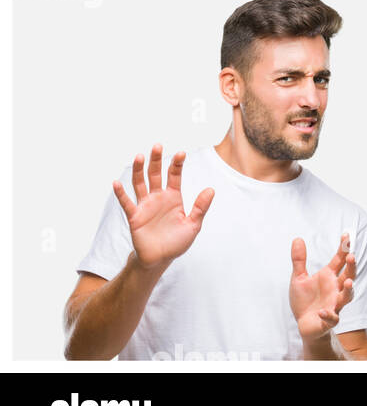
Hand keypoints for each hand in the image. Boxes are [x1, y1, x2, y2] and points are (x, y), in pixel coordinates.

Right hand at [112, 146, 213, 271]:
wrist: (160, 259)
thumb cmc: (177, 242)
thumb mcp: (193, 225)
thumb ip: (200, 207)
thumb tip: (211, 189)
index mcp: (173, 196)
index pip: (174, 175)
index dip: (177, 164)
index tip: (181, 153)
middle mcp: (158, 197)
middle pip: (156, 174)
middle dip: (156, 160)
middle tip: (157, 146)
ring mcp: (145, 206)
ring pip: (140, 184)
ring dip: (139, 170)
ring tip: (139, 156)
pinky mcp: (134, 217)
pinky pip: (127, 204)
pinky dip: (121, 194)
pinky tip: (116, 183)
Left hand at [289, 234, 355, 344]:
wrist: (303, 323)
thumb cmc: (304, 300)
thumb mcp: (298, 278)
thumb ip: (299, 260)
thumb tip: (297, 238)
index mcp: (329, 276)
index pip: (340, 260)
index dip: (344, 248)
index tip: (346, 235)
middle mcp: (335, 289)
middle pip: (349, 275)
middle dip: (352, 266)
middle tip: (351, 256)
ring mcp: (334, 304)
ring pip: (346, 297)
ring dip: (349, 290)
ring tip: (348, 282)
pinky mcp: (328, 320)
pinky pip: (332, 318)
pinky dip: (328, 315)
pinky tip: (322, 311)